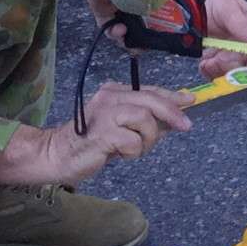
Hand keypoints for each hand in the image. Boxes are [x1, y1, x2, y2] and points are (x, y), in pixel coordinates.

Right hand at [0, 84, 193, 187]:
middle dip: (172, 113)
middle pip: (151, 100)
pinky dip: (134, 151)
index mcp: (115, 92)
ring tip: (135, 149)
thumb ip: (144, 121)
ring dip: (148, 139)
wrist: (56, 155)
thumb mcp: (121, 128)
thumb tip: (175, 118)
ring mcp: (105, 114)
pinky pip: (132, 141)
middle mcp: (110, 97)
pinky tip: (121, 155)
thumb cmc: (91, 143)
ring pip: (145, 119)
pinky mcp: (102, 133)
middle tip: (186, 126)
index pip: (149, 90)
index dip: (172, 96)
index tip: (190, 101)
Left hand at [185, 0, 246, 78]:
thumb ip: (243, 24)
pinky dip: (211, 71)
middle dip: (236, 64)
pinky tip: (205, 63)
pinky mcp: (218, 58)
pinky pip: (220, 72)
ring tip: (208, 60)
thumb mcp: (227, 9)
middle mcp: (246, 40)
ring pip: (235, 69)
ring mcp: (232, 50)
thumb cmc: (209, 0)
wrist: (184, 6)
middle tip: (222, 59)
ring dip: (221, 68)